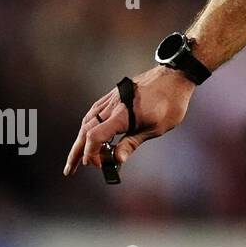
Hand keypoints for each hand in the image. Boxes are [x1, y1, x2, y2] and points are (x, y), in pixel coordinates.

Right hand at [63, 65, 195, 175]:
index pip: (95, 137)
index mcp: (122, 115)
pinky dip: (88, 125)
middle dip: (76, 152)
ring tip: (77, 156)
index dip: (92, 153)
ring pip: (88, 121)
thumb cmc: (170, 102)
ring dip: (80, 139)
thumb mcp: (156, 128)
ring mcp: (112, 99)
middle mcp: (112, 106)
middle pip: (86, 130)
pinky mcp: (114, 94)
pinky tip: (88, 134)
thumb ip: (132, 143)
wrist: (175, 76)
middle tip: (70, 170)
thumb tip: (116, 160)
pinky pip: (95, 111)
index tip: (97, 164)